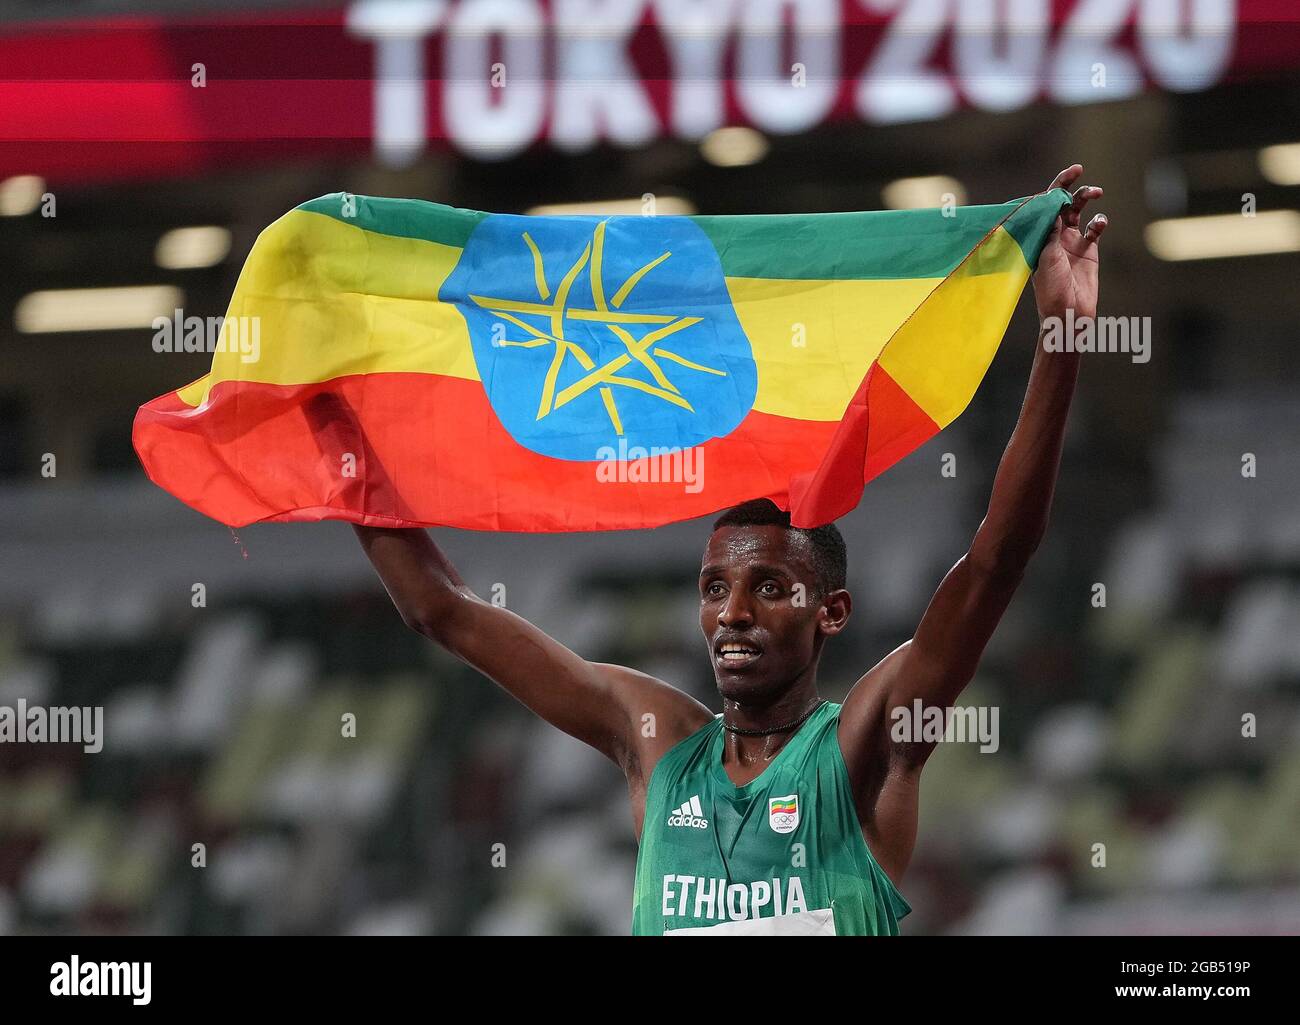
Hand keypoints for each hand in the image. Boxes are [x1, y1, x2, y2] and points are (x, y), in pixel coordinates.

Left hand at [1032, 164, 1107, 324]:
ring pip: (1079, 211)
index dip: (1056, 187)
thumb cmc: (1051, 289)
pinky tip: (1100, 223)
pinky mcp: (1089, 251)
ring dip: (1086, 198)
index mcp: (1039, 236)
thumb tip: (1055, 206)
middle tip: (1080, 172)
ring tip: (1096, 193)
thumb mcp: (1048, 257)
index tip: (1071, 172)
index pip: (1045, 206)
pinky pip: (1095, 228)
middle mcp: (1053, 236)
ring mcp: (1071, 242)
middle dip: (1071, 187)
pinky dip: (1099, 221)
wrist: (1069, 313)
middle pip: (1062, 204)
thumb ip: (1052, 232)